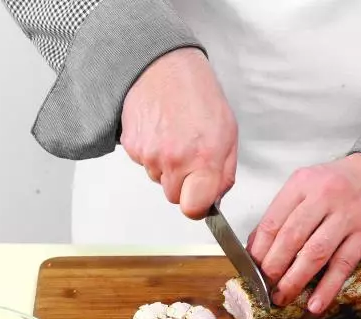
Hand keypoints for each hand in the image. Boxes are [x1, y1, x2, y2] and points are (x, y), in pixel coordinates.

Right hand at [120, 47, 237, 218]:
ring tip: (175, 136)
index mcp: (204, 159)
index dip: (197, 206)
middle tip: (189, 156)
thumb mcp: (228, 133)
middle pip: (174, 198)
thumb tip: (215, 198)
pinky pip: (144, 163)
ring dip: (167, 166)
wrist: (162, 67)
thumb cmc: (198, 95)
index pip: (194, 209)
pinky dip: (152, 153)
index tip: (200, 198)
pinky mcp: (133, 147)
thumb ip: (224, 172)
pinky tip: (161, 131)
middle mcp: (175, 160)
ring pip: (159, 180)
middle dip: (183, 184)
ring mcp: (150, 155)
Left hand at [247, 153, 360, 313]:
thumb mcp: (305, 186)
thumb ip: (281, 214)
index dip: (259, 250)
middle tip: (263, 287)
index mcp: (302, 184)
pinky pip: (343, 265)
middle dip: (273, 268)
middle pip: (291, 238)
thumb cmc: (337, 184)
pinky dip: (327, 288)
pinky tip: (315, 304)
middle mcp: (324, 196)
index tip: (250, 269)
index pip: (273, 221)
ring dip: (295, 280)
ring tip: (282, 297)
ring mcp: (347, 215)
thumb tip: (255, 248)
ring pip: (315, 253)